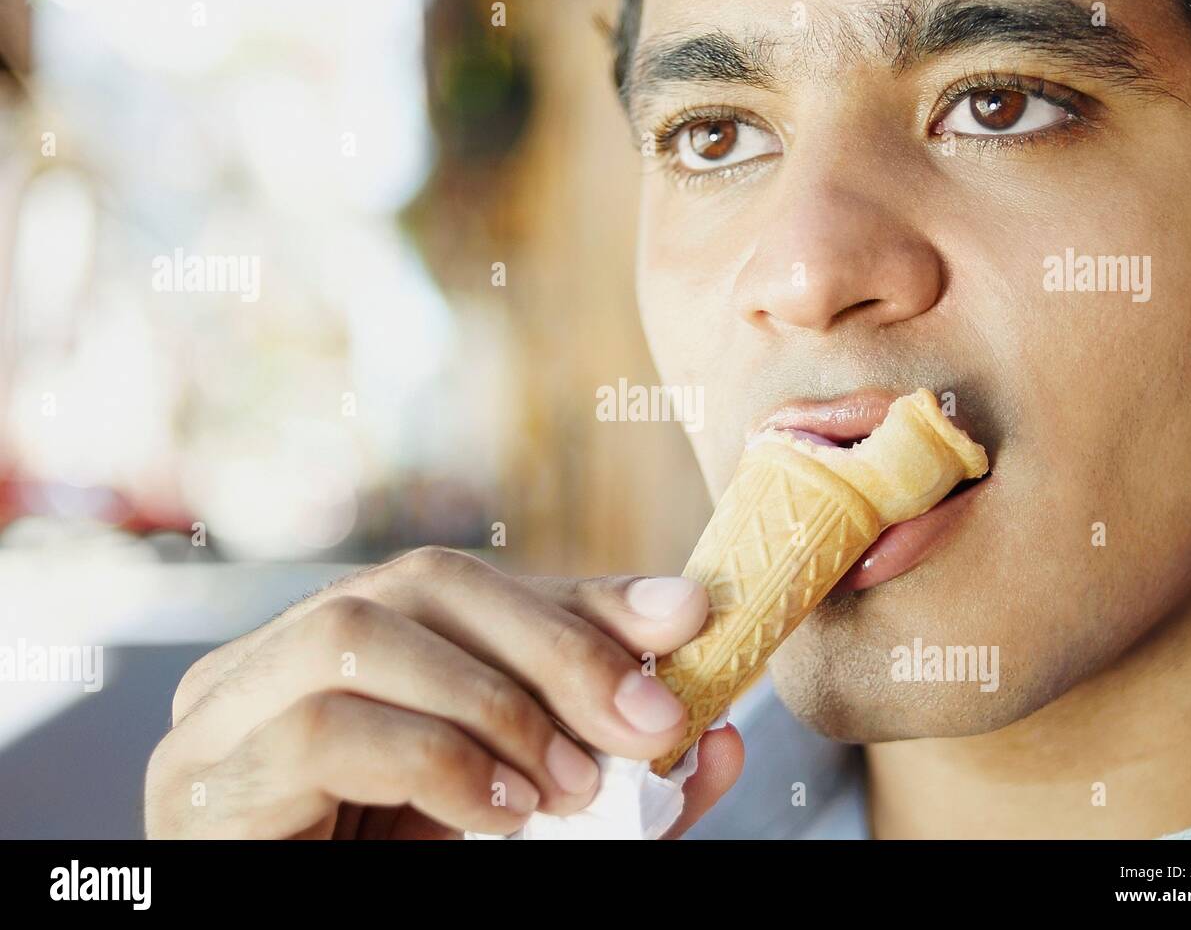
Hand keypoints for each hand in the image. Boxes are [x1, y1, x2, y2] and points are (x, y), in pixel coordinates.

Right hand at [144, 547, 743, 837]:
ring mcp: (226, 708)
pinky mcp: (205, 774)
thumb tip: (722, 741)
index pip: (471, 585)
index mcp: (351, 644)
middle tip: (648, 723)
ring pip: (359, 633)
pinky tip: (497, 811)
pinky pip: (322, 727)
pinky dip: (435, 758)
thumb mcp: (522, 808)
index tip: (686, 619)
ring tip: (570, 786)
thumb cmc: (409, 869)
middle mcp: (278, 653)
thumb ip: (606, 774)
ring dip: (495, 703)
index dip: (580, 597)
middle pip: (422, 582)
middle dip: (555, 644)